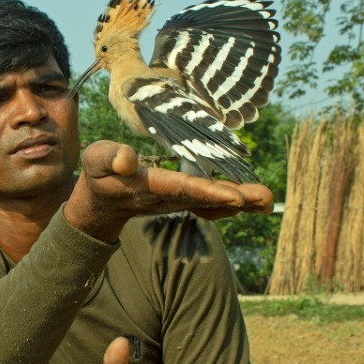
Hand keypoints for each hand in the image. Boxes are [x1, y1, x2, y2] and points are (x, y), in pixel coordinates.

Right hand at [65, 140, 273, 241]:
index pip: (181, 188)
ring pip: (212, 203)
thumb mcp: (96, 159)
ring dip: (241, 202)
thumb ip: (110, 157)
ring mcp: (177, 202)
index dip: (208, 191)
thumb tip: (127, 159)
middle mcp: (167, 198)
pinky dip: (232, 204)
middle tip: (265, 197)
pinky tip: (253, 202)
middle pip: (205, 198)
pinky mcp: (182, 200)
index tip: (235, 195)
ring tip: (267, 199)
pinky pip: (210, 205)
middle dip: (235, 198)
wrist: (101, 202)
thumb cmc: (99, 173)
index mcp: (148, 187)